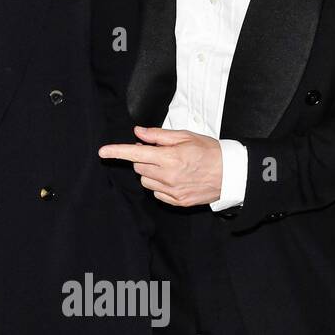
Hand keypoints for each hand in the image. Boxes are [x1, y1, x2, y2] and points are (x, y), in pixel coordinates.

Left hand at [99, 126, 222, 206]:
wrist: (232, 173)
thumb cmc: (210, 151)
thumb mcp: (186, 137)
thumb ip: (158, 136)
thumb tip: (138, 133)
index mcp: (170, 157)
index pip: (135, 154)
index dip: (116, 152)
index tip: (103, 152)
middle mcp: (168, 176)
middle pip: (139, 167)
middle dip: (144, 159)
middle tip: (160, 153)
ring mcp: (173, 191)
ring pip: (146, 181)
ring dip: (151, 173)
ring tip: (170, 166)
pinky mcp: (177, 201)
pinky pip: (157, 193)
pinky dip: (159, 185)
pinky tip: (174, 178)